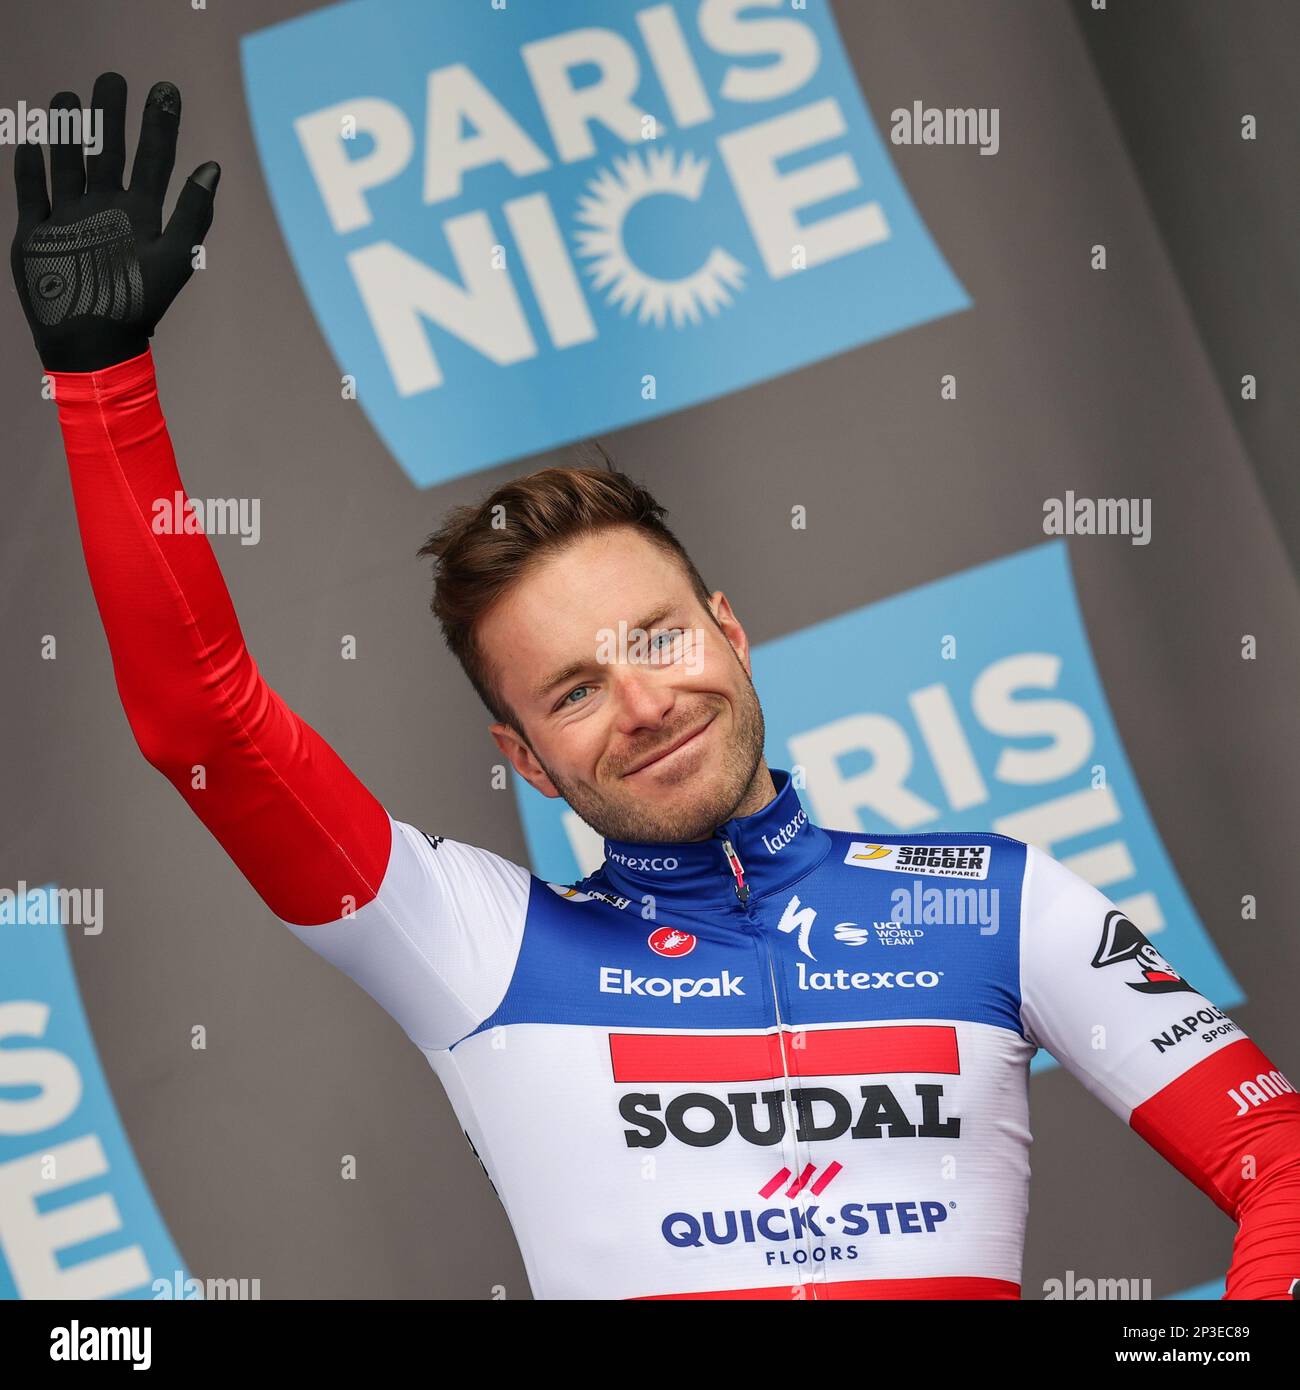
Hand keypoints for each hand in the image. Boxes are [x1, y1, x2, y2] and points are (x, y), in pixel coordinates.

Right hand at [11, 71, 218, 372]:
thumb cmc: (139, 303)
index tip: (166, 88)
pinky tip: (29, 142)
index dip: (161, 124)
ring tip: (68, 98)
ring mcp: (71, 219)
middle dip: (110, 114)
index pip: (154, 158)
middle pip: (107, 150)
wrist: (94, 341)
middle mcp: (106, 210)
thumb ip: (192, 211)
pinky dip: (29, 168)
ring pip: (67, 163)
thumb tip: (213, 165)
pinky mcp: (38, 233)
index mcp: (140, 214)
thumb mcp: (174, 255)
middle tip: (112, 77)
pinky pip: (31, 193)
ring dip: (66, 131)